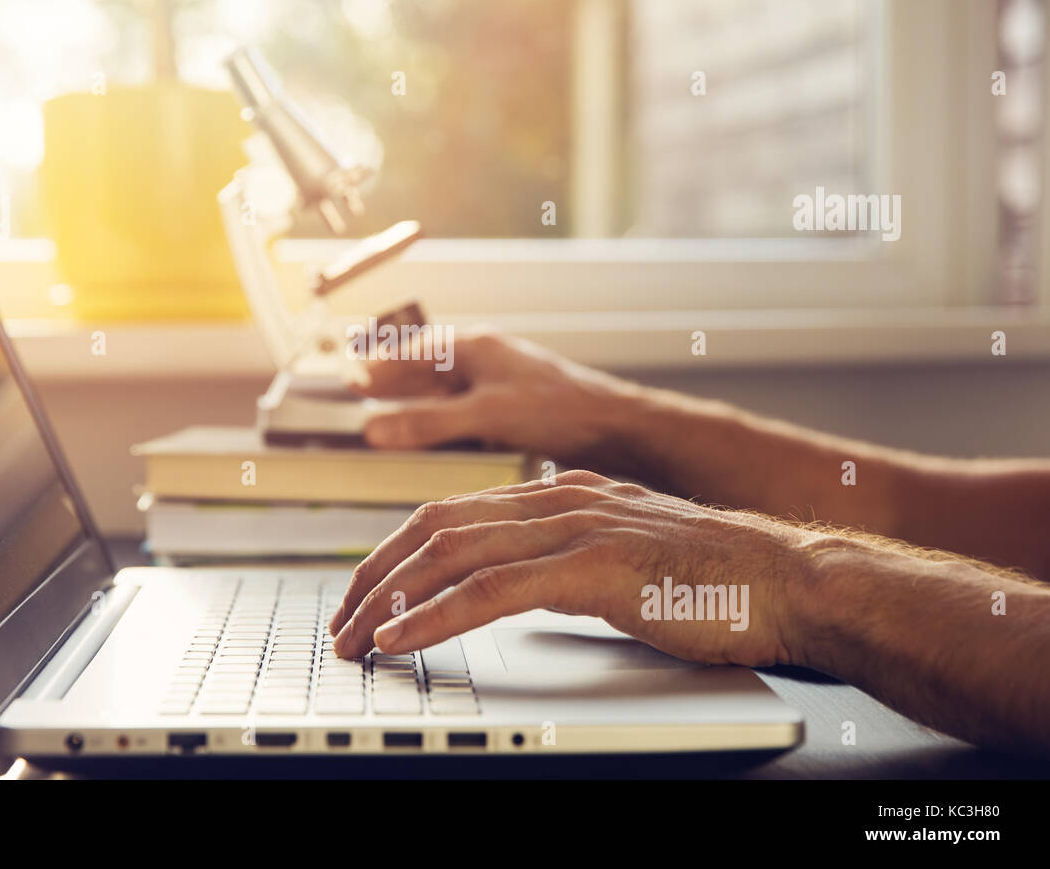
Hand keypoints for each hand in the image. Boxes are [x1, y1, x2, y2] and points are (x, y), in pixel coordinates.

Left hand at [329, 470, 815, 667]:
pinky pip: (490, 591)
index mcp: (562, 493)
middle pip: (435, 524)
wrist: (791, 579)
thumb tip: (517, 586)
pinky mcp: (592, 567)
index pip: (453, 512)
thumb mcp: (623, 557)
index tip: (367, 592)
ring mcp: (575, 526)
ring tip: (355, 637)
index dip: (398, 552)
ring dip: (391, 598)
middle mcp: (559, 498)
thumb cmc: (716, 578)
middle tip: (341, 620)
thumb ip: (567, 560)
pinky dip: (434, 615)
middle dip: (376, 574)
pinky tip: (402, 639)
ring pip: (451, 552)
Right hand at [353, 329, 633, 462]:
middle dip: (393, 378)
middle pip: (426, 367)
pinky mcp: (514, 410)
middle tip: (358, 387)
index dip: (379, 366)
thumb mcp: (485, 416)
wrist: (619, 428)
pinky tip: (437, 433)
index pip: (412, 351)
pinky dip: (441, 417)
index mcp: (475, 349)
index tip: (350, 378)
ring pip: (445, 388)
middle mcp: (486, 361)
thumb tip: (373, 430)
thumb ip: (428, 423)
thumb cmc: (560, 410)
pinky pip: (465, 408)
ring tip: (387, 409)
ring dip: (416, 398)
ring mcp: (500, 384)